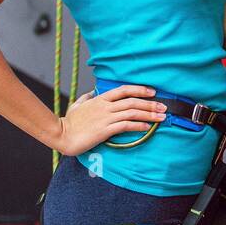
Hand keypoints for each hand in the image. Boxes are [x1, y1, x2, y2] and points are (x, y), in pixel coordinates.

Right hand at [54, 84, 168, 155]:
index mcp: (100, 99)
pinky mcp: (105, 130)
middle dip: (150, 104)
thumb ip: (87, 98)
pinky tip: (147, 128)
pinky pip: (125, 125)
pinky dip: (138, 126)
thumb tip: (92, 93)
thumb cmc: (69, 122)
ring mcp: (105, 118)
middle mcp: (105, 106)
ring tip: (161, 117)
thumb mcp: (78, 104)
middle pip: (132, 101)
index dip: (140, 89)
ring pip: (132, 113)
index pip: (124, 90)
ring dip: (149, 114)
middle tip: (164, 107)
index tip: (153, 92)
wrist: (61, 135)